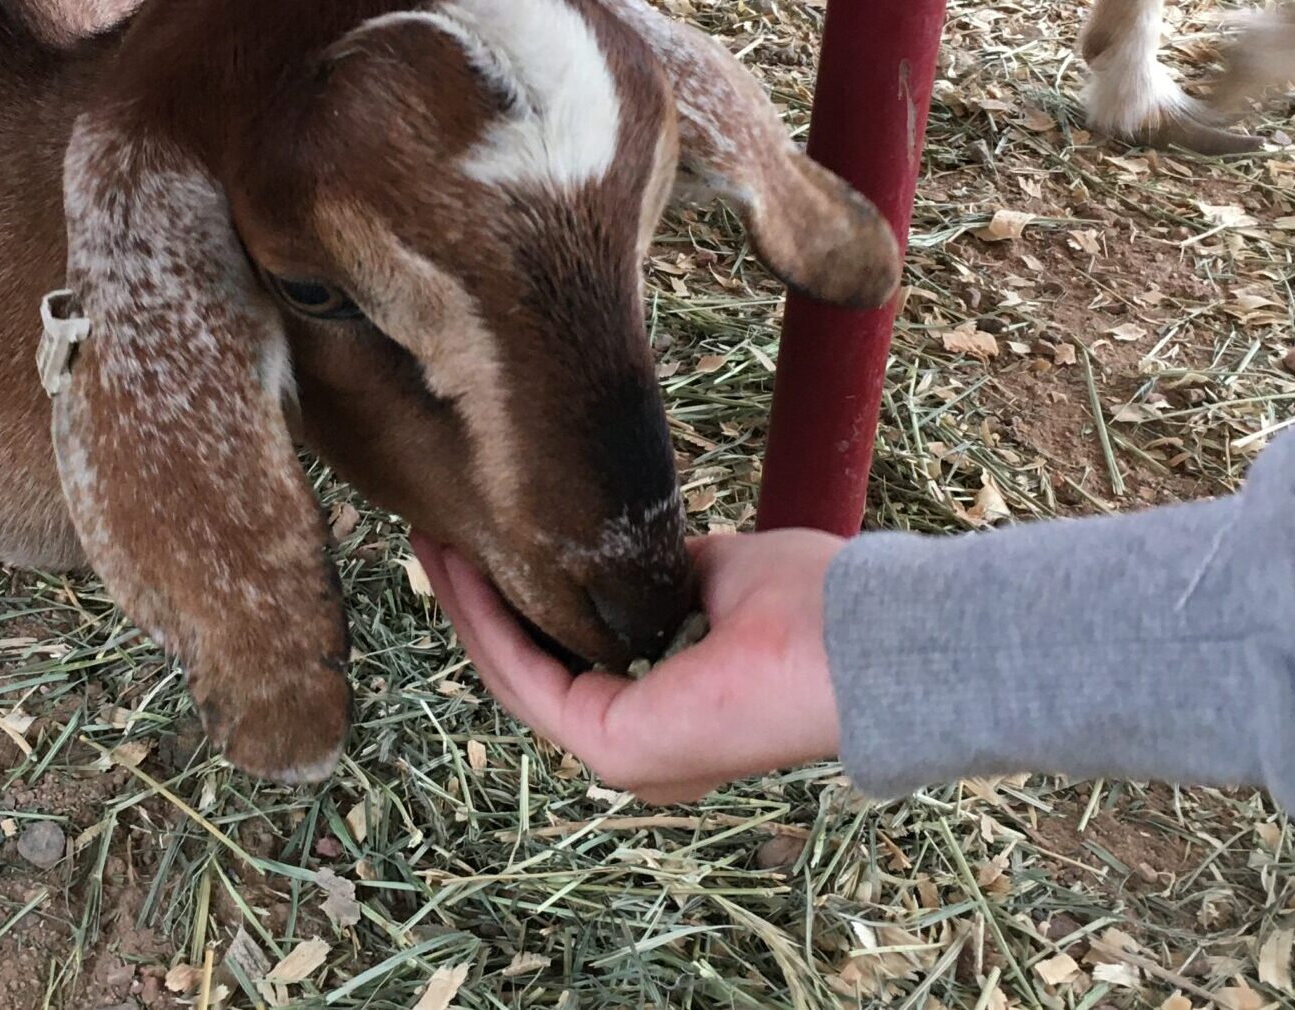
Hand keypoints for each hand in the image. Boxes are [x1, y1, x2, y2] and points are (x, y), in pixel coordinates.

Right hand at [413, 529, 844, 803]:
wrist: (863, 641)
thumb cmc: (817, 609)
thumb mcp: (726, 575)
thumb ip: (670, 573)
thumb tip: (638, 548)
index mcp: (670, 711)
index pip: (571, 659)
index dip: (520, 602)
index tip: (485, 543)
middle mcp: (640, 745)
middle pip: (531, 668)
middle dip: (479, 602)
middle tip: (436, 541)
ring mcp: (626, 753)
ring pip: (520, 674)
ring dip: (470, 608)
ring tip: (431, 547)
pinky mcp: (615, 746)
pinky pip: (530, 678)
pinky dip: (488, 622)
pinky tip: (460, 570)